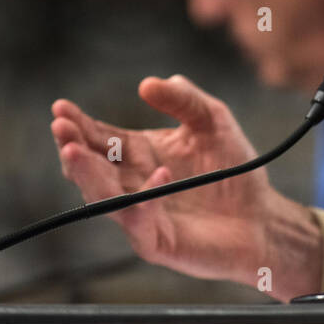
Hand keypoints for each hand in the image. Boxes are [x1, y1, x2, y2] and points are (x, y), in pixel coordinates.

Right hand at [50, 74, 322, 298]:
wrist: (262, 216)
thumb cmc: (234, 169)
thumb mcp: (213, 120)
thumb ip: (184, 98)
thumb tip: (148, 82)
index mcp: (139, 154)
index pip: (100, 138)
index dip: (79, 124)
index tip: (61, 107)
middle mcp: (132, 184)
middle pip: (91, 166)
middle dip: (72, 146)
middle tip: (60, 127)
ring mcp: (141, 215)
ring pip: (103, 197)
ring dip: (87, 174)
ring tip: (74, 152)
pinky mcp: (157, 241)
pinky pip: (141, 222)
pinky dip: (144, 200)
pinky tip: (157, 176)